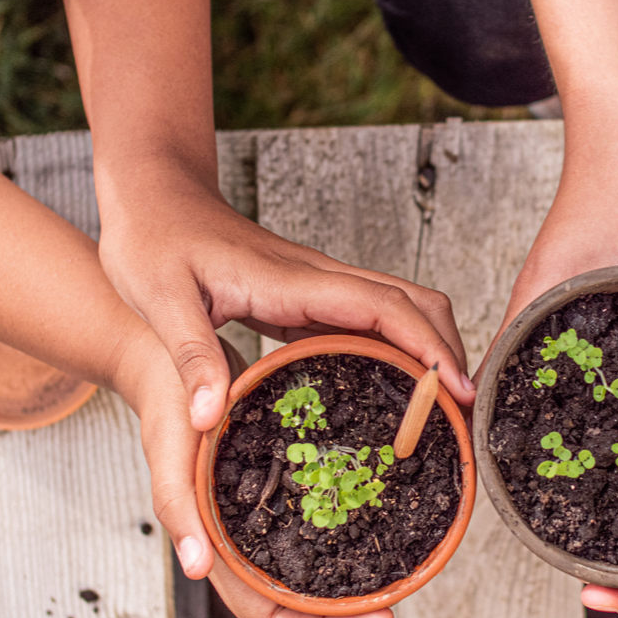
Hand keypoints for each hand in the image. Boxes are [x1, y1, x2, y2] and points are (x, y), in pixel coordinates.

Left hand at [98, 179, 474, 431]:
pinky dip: (399, 349)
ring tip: (441, 405)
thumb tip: (209, 420)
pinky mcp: (310, 296)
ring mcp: (320, 285)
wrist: (157, 197)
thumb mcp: (161, 300)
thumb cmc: (155, 240)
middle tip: (463, 410)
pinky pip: (370, 321)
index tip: (458, 390)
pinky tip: (394, 385)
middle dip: (449, 350)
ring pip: (400, 308)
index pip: (385, 308)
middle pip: (414, 303)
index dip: (429, 347)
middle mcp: (321, 278)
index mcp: (296, 280)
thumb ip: (191, 356)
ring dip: (431, 348)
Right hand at [114, 325, 392, 617]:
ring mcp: (259, 523)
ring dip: (346, 586)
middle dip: (344, 617)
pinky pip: (310, 532)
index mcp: (215, 550)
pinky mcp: (275, 495)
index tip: (376, 616)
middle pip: (295, 611)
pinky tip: (374, 516)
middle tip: (392, 602)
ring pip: (306, 578)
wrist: (172, 365)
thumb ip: (176, 503)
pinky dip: (341, 541)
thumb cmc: (167, 404)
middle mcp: (240, 546)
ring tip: (393, 570)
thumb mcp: (168, 446)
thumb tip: (196, 570)